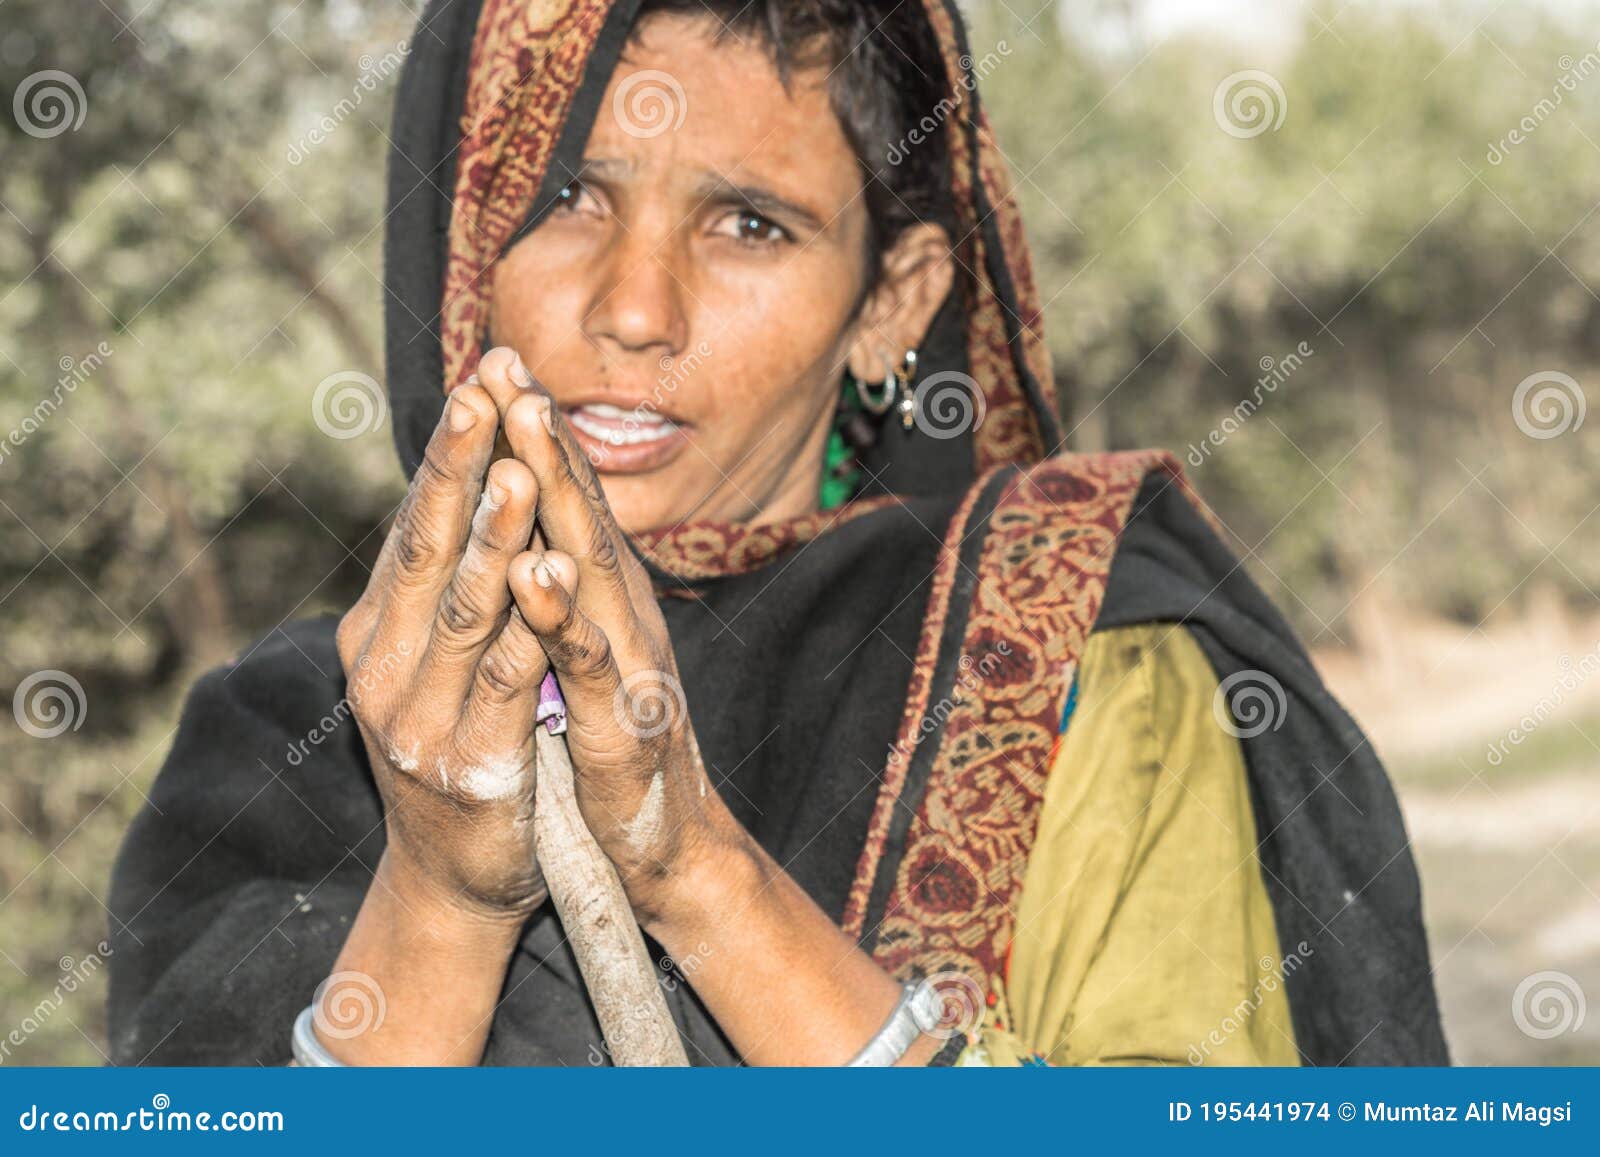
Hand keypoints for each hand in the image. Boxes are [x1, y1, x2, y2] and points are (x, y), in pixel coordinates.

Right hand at [335, 382, 553, 921]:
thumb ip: (446, 587)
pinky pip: (504, 686)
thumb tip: (459, 489)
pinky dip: (526, 631)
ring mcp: (421, 720)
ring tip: (515, 472)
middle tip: (483, 389)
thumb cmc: (457, 749)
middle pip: (429, 550)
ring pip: (465, 611)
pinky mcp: (469, 766)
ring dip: (492, 538)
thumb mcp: (436, 663)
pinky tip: (544, 585)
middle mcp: (386, 668)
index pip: (419, 523)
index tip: (482, 375)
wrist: (455, 879)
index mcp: (380, 632)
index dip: (453, 451)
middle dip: (461, 467)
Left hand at [471, 347, 743, 926]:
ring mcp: (632, 663)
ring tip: (525, 433)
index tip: (495, 362)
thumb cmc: (611, 744)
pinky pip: (591, 663)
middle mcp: (624, 616)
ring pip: (592, 569)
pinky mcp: (628, 723)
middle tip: (507, 364)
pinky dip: (563, 616)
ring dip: (559, 499)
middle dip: (541, 436)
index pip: (567, 501)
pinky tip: (536, 575)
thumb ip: (562, 590)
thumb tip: (528, 529)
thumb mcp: (583, 653)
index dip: (533, 430)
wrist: (664, 841)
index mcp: (605, 598)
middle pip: (581, 512)